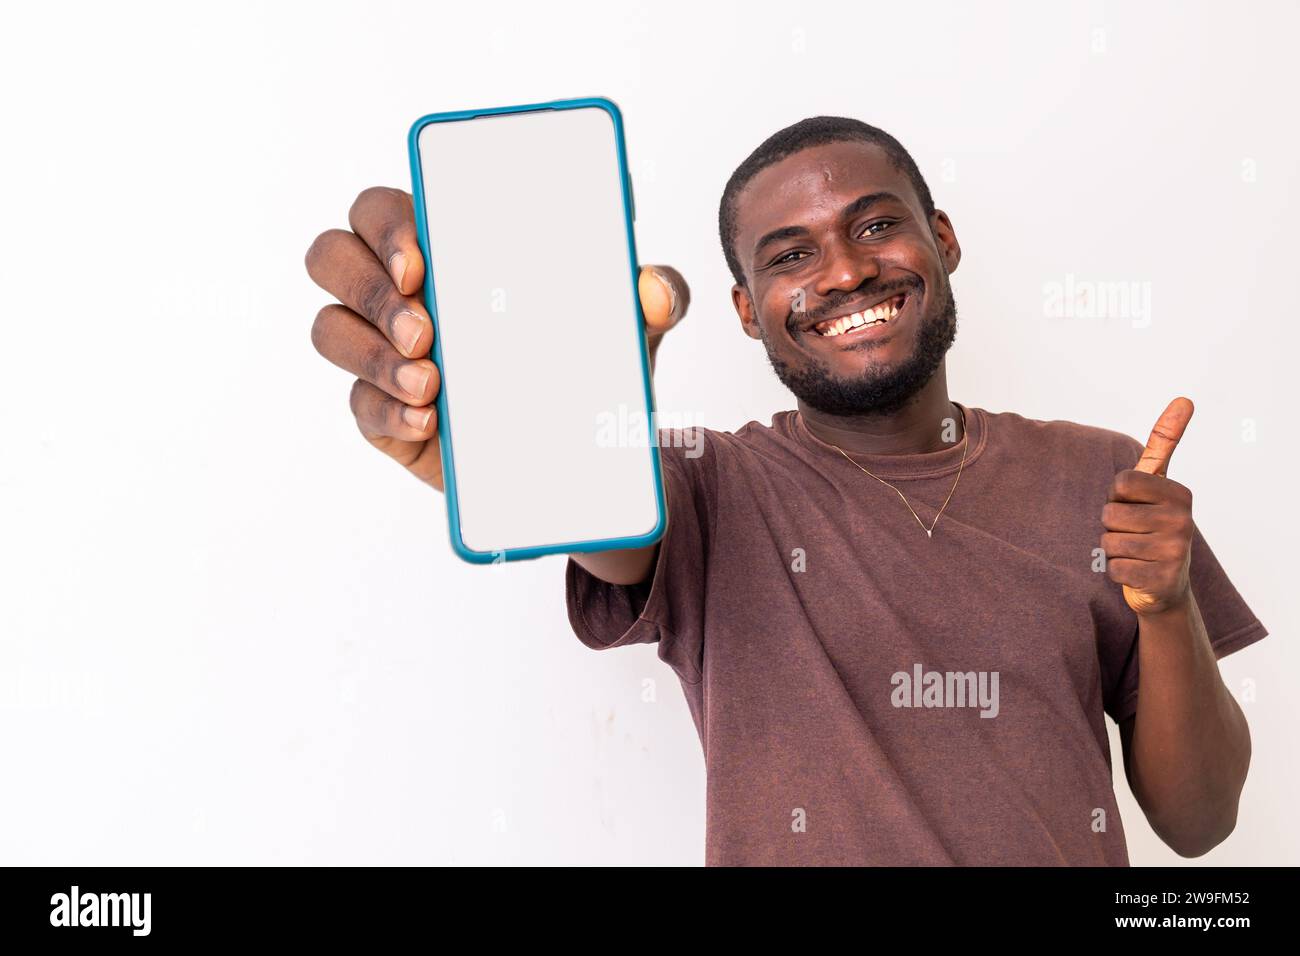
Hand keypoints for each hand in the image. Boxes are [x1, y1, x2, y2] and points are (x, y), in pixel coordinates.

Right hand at [306, 187, 689, 491]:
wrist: (583, 457)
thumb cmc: (586, 367)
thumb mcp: (628, 332)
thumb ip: (652, 300)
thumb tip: (656, 286)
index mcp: (446, 249)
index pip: (382, 210)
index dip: (386, 225)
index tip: (423, 261)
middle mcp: (401, 292)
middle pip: (333, 257)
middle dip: (369, 288)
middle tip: (426, 329)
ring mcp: (383, 352)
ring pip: (330, 329)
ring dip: (370, 353)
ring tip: (431, 382)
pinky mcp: (384, 412)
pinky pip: (358, 403)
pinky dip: (388, 410)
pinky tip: (429, 420)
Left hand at [1101, 397, 1196, 615]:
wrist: (1165, 584)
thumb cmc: (1151, 524)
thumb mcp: (1156, 483)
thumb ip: (1164, 443)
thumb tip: (1184, 398)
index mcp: (1179, 493)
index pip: (1121, 483)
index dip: (1117, 497)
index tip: (1135, 505)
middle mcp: (1183, 520)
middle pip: (1110, 514)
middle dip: (1112, 525)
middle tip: (1134, 533)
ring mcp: (1175, 551)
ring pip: (1108, 542)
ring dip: (1112, 549)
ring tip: (1135, 552)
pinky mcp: (1162, 579)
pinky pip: (1113, 568)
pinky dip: (1116, 572)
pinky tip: (1136, 572)